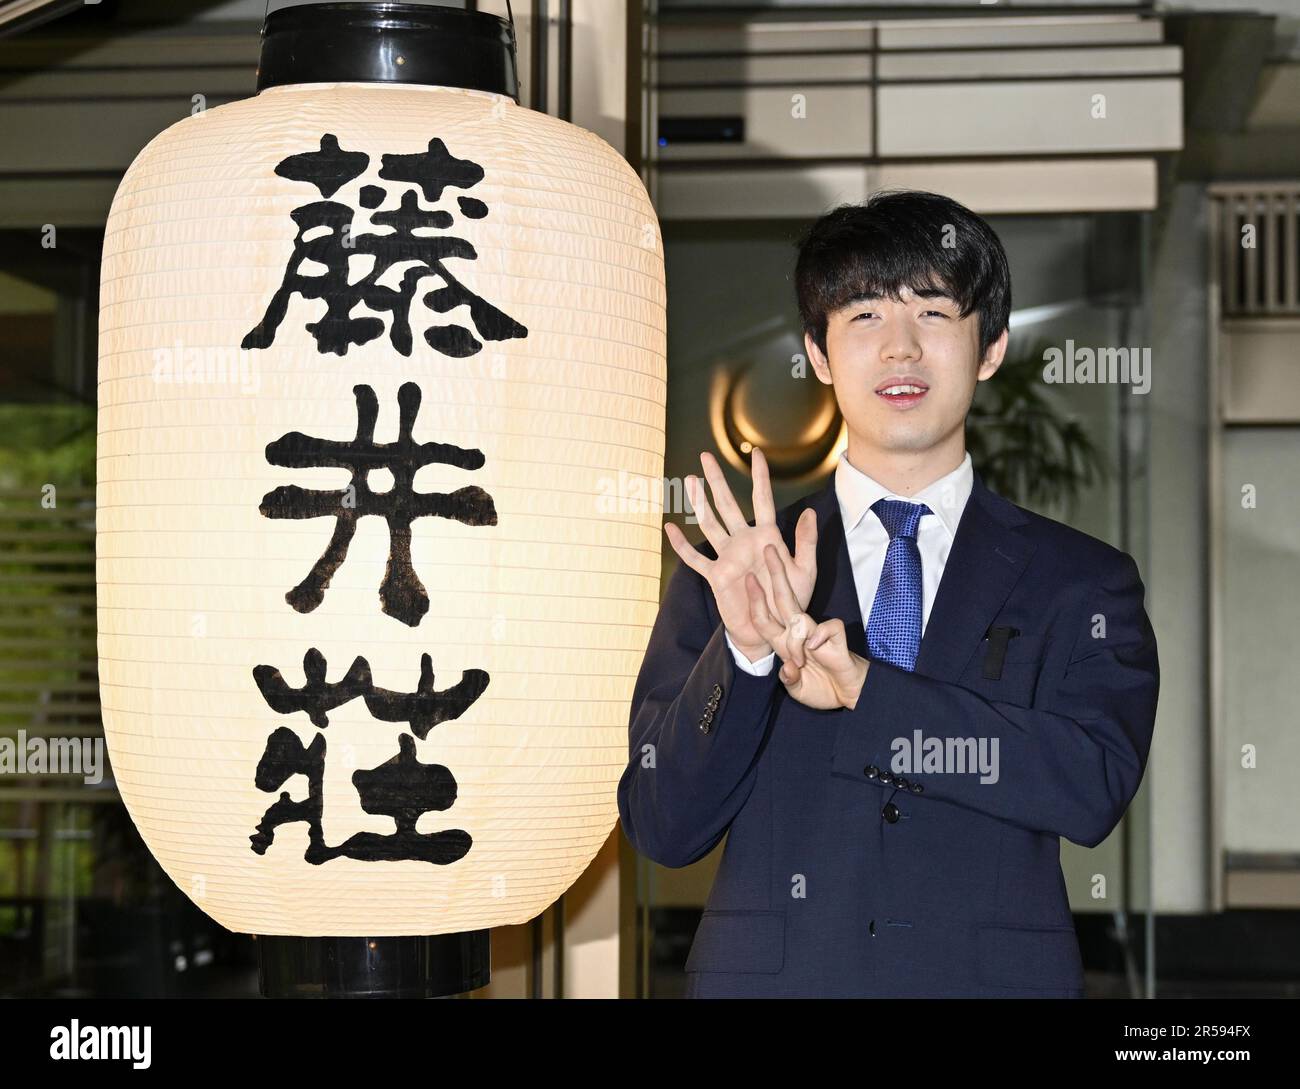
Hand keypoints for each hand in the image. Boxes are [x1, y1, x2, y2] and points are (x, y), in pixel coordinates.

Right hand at [664, 447, 817, 660]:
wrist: (773, 630)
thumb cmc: (791, 601)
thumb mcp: (805, 570)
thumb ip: (806, 542)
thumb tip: (809, 511)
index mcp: (767, 536)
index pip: (763, 499)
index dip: (760, 476)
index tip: (757, 453)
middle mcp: (744, 541)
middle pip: (728, 504)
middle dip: (717, 480)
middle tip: (706, 456)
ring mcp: (728, 557)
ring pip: (709, 524)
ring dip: (699, 503)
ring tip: (689, 481)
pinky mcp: (716, 575)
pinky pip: (695, 559)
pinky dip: (682, 545)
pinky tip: (670, 528)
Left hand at [746, 544, 868, 709]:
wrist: (848, 695)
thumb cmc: (821, 688)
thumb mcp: (797, 688)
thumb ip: (790, 679)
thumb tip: (787, 668)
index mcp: (785, 641)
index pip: (766, 618)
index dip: (756, 601)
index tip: (747, 578)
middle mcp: (798, 632)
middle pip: (784, 599)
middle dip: (775, 574)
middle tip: (768, 549)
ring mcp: (816, 632)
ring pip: (799, 614)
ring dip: (792, 624)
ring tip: (793, 636)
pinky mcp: (835, 635)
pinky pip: (825, 628)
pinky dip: (818, 637)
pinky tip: (816, 649)